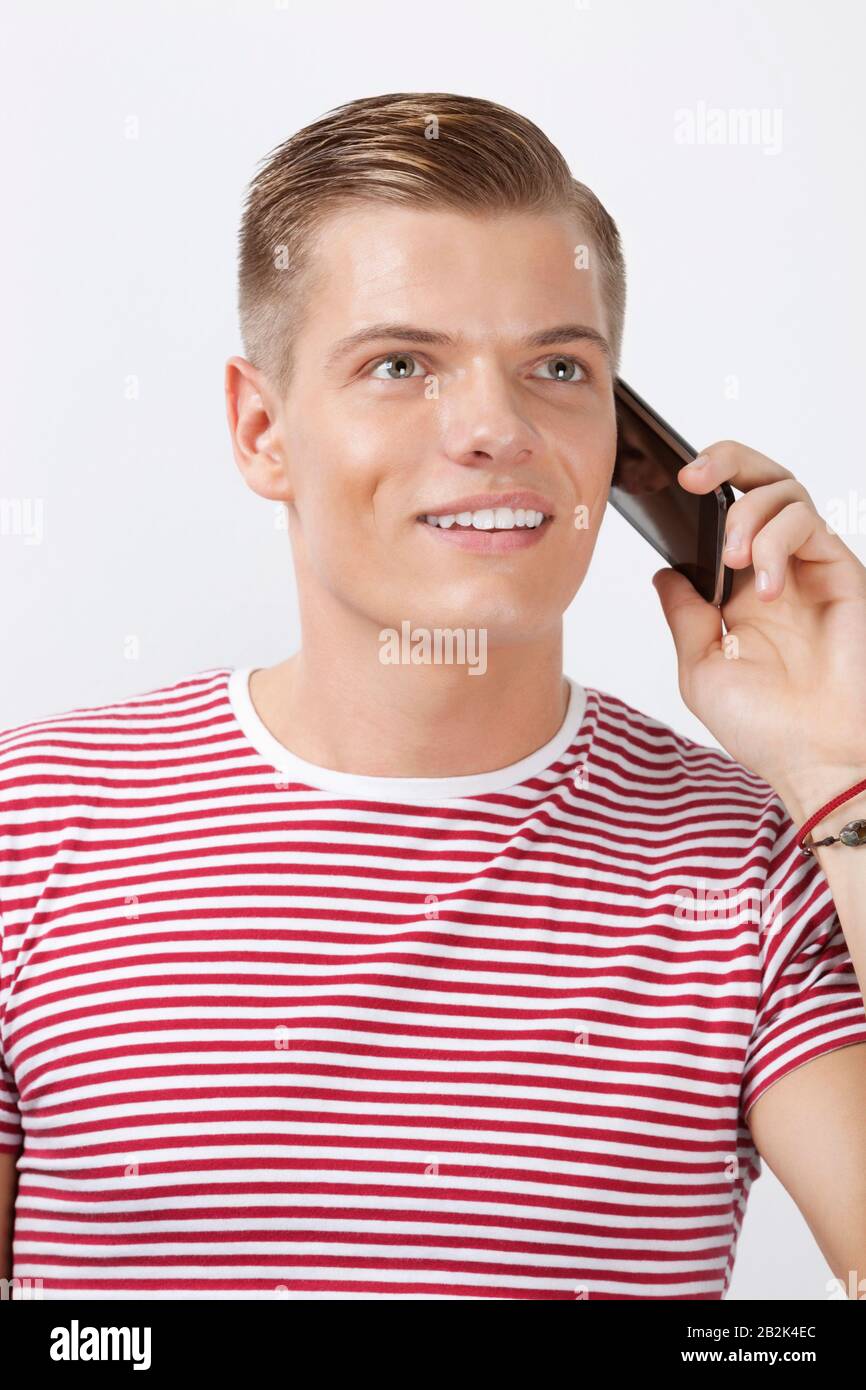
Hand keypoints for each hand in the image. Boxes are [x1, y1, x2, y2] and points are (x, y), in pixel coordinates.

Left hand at [650, 440, 865, 822]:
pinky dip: (777, 541)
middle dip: (725, 461)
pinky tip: (765, 584)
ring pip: (785, 491)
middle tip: (691, 476)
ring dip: (748, 513)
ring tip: (733, 559)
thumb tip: (663, 573)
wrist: (816, 757)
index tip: (665, 483)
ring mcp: (809, 568)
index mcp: (740, 590)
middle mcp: (776, 569)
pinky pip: (809, 523)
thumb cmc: (767, 727)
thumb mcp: (702, 667)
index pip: (724, 514)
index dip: (700, 489)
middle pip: (759, 482)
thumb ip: (684, 615)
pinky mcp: (840, 572)